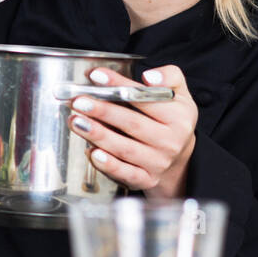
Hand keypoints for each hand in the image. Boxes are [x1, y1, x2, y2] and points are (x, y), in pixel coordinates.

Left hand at [63, 65, 197, 197]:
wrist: (180, 161)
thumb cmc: (172, 122)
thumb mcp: (179, 95)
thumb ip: (170, 77)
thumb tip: (150, 77)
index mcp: (178, 117)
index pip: (146, 99)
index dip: (120, 86)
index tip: (96, 76)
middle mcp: (170, 141)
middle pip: (132, 124)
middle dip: (103, 111)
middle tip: (79, 101)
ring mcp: (158, 163)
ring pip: (124, 148)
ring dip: (98, 135)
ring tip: (76, 121)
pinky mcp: (146, 180)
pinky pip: (125, 173)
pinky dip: (108, 165)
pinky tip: (91, 152)